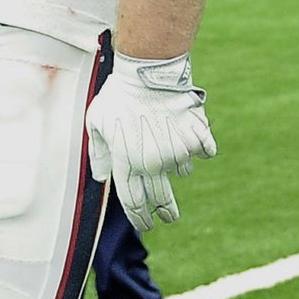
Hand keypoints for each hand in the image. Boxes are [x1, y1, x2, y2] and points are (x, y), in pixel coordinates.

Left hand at [85, 53, 216, 231]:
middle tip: (169, 217)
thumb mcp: (95, 123)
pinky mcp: (196, 138)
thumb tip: (101, 177)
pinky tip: (188, 132)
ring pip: (182, 171)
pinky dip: (198, 146)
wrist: (149, 72)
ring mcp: (176, 152)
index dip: (141, 218)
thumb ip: (98, 153)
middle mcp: (152, 163)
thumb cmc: (118, 96)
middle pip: (161, 199)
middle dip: (166, 212)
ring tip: (167, 139)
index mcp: (127, 163)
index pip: (134, 203)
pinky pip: (203, 151)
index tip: (148, 226)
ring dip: (177, 165)